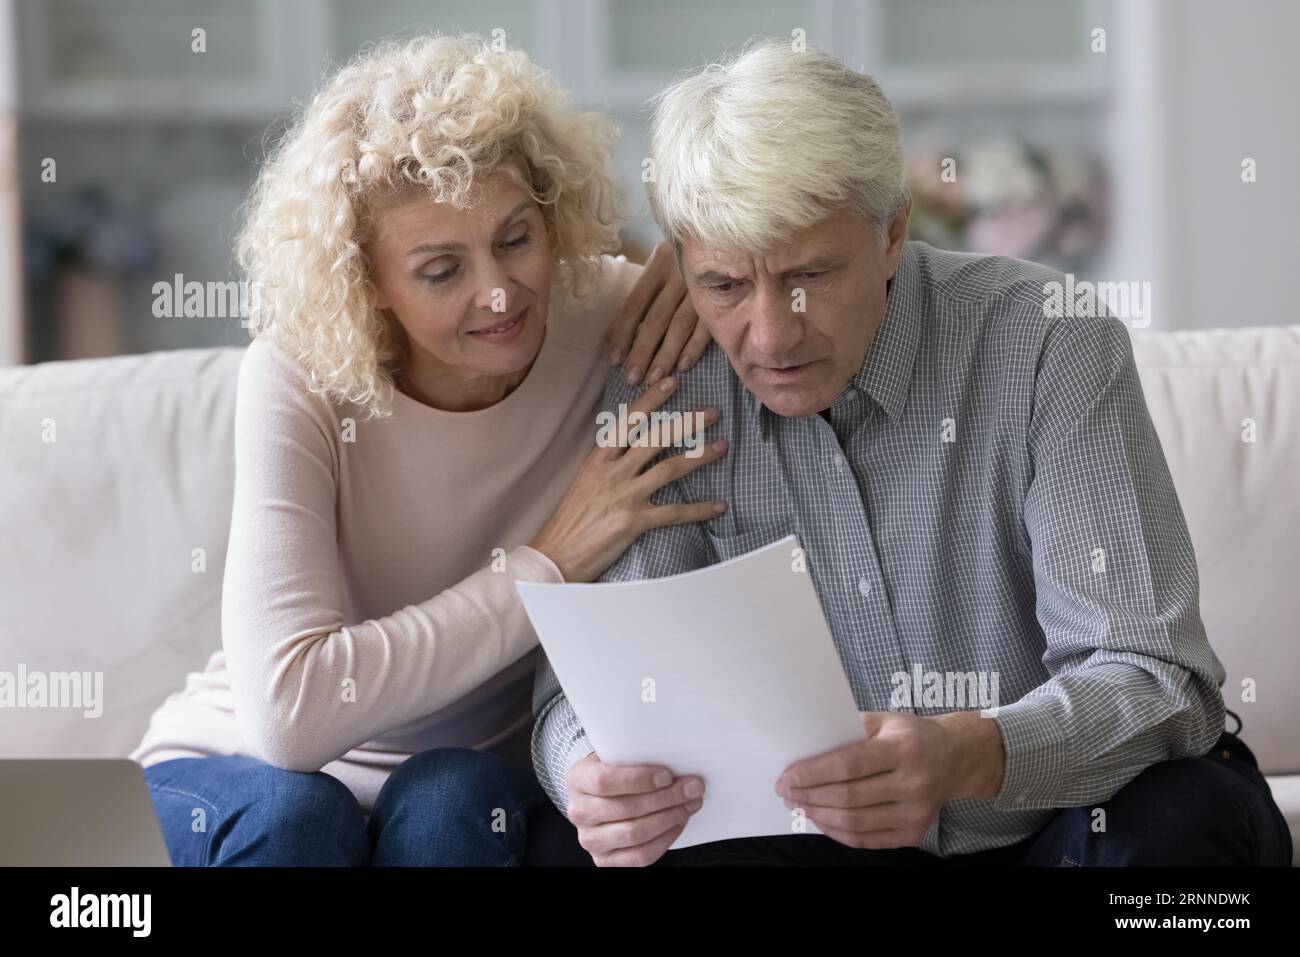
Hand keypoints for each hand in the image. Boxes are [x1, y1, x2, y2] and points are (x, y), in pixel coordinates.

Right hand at [528, 375, 727, 582]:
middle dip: (687, 422)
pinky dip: (700, 509)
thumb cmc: (571, 521)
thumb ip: (607, 465)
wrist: (556, 555)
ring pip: (669, 469)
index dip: (651, 400)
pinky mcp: (634, 522)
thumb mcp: (584, 483)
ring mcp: (624, 496)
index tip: (671, 382)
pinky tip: (719, 505)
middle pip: (655, 438)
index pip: (628, 421)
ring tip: (722, 446)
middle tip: (713, 411)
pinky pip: (674, 512)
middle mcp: (612, 473)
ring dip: (700, 456)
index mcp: (598, 460)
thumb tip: (629, 450)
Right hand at [566, 753, 704, 865]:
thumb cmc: (614, 770)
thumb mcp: (616, 754)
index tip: (667, 775)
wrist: (598, 795)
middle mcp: (578, 812)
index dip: (638, 779)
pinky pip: (640, 856)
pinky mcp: (605, 860)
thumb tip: (677, 761)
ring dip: (669, 818)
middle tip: (692, 788)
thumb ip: (637, 755)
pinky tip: (678, 822)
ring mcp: (590, 840)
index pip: (604, 781)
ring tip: (689, 804)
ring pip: (635, 834)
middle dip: (666, 798)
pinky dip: (665, 839)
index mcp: (577, 779)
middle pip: (625, 809)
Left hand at [606, 242, 710, 385]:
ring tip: (655, 377)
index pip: (635, 303)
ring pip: (680, 324)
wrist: (725, 235)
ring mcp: (702, 286)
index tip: (614, 359)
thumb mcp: (661, 264)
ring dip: (667, 354)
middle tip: (632, 378)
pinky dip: (695, 346)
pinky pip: (707, 325)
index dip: (623, 332)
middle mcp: (679, 274)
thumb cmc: (684, 257)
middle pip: (656, 318)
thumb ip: (643, 293)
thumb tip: (615, 332)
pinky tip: (684, 365)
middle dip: (643, 350)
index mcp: (659, 264)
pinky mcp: (723, 297)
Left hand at [774, 710, 1005, 849]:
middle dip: (808, 795)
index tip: (787, 775)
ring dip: (818, 815)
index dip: (813, 773)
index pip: (849, 765)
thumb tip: (805, 742)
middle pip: (848, 797)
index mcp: (903, 749)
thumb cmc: (911, 735)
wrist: (955, 758)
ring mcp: (916, 812)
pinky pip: (867, 839)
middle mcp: (913, 783)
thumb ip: (848, 728)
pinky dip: (838, 832)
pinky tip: (821, 819)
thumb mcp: (885, 720)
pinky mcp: (914, 833)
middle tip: (785, 790)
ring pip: (855, 822)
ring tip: (798, 804)